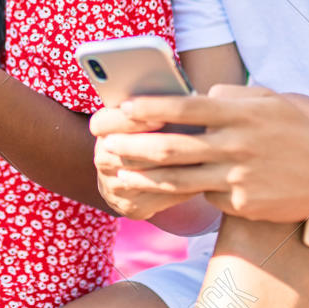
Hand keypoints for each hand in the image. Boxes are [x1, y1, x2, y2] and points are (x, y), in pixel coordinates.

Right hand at [90, 104, 200, 220]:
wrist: (142, 173)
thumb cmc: (153, 131)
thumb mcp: (147, 116)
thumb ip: (157, 106)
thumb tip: (186, 99)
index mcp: (103, 131)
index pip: (103, 123)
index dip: (129, 121)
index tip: (160, 117)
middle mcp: (103, 159)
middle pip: (128, 153)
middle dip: (162, 146)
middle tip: (192, 140)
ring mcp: (114, 187)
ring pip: (147, 177)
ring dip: (177, 167)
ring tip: (205, 158)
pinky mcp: (132, 208)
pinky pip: (161, 197)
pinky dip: (184, 187)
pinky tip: (204, 177)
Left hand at [96, 85, 308, 223]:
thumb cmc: (300, 132)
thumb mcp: (272, 102)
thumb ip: (233, 97)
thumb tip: (198, 97)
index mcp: (242, 115)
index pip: (186, 109)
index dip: (150, 110)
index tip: (123, 109)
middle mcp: (237, 146)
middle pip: (172, 148)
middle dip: (132, 147)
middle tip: (105, 146)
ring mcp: (239, 178)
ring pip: (179, 180)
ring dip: (143, 178)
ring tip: (118, 175)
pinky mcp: (243, 205)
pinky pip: (206, 197)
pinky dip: (190, 193)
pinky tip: (170, 192)